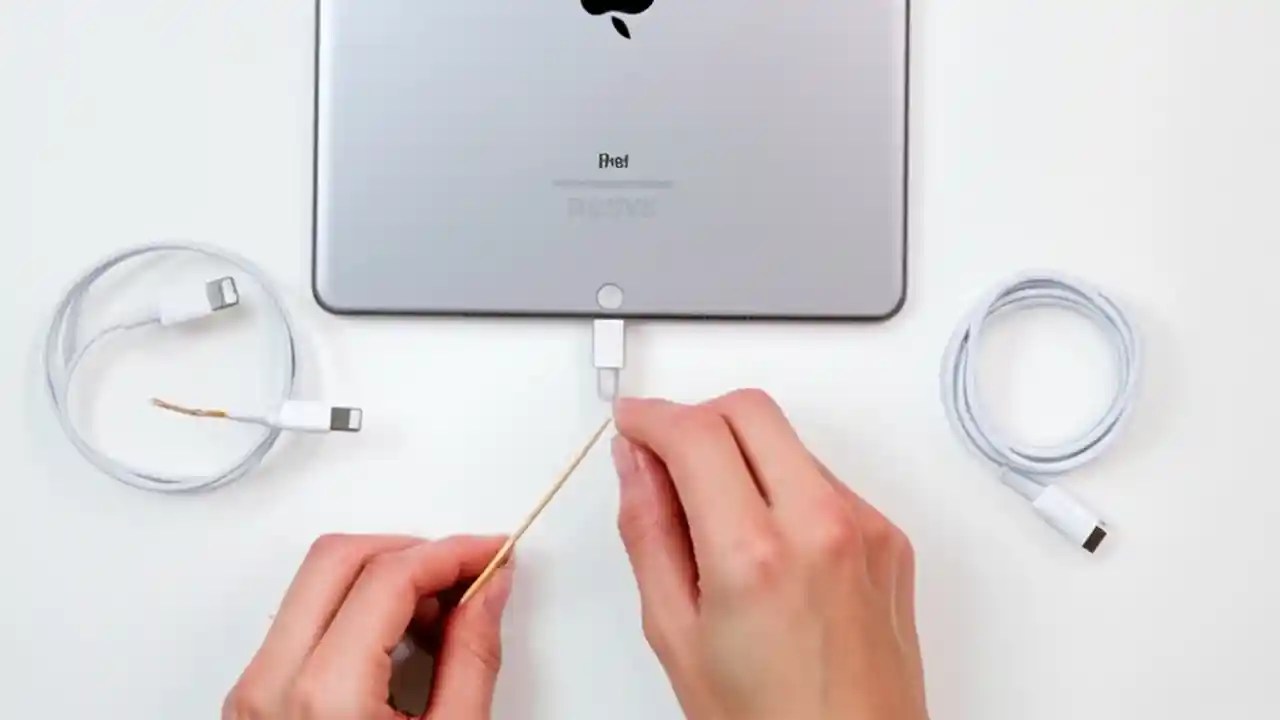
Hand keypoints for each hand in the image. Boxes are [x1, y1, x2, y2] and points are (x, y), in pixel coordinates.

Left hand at [223, 535, 513, 719]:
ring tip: (437, 618)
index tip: (489, 553)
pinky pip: (300, 622)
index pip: (389, 576)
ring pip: (314, 583)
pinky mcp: (252, 701)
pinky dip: (354, 612)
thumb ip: (472, 661)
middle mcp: (271, 686)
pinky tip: (398, 642)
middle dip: (412, 552)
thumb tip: (487, 592)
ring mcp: (253, 693)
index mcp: (324, 696)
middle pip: (338, 558)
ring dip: (382, 580)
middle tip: (464, 573)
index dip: (451, 552)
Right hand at [613, 391, 927, 719]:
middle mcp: (821, 527)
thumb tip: (635, 465)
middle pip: (749, 410)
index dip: (651, 416)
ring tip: (718, 524)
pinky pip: (826, 480)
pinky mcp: (890, 538)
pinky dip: (785, 488)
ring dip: (743, 454)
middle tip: (666, 458)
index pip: (696, 434)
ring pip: (790, 441)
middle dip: (697, 418)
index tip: (633, 422)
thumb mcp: (676, 635)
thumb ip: (648, 533)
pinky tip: (768, 546)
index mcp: (755, 555)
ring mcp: (865, 528)